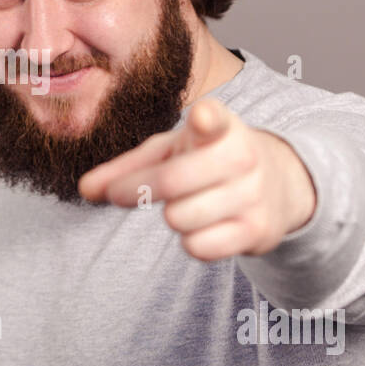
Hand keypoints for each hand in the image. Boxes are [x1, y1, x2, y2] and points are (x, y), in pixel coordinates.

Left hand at [77, 97, 316, 260]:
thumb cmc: (206, 160)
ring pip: (180, 218)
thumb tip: (84, 189)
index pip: (216, 121)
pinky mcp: (258, 230)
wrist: (280, 183)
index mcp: (219, 126)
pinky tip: (203, 226)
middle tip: (122, 194)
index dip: (207, 121)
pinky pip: (199, 247)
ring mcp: (253, 194)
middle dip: (137, 191)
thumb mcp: (170, 151)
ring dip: (171, 216)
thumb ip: (125, 168)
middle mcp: (242, 156)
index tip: (203, 118)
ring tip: (186, 203)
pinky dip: (191, 241)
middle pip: (171, 182)